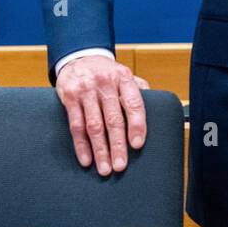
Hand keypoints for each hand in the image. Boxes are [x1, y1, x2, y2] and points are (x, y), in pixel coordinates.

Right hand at [55, 57, 149, 175]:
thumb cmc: (107, 73)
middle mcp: (105, 83)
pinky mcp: (70, 97)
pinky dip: (81, 145)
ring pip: (94, 125)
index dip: (137, 125)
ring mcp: (86, 90)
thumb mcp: (125, 74)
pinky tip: (86, 160)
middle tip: (121, 166)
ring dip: (100, 150)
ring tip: (105, 169)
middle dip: (118, 145)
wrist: (79, 57)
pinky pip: (75, 125)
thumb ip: (140, 90)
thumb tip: (158, 109)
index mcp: (124, 78)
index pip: (134, 103)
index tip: (138, 145)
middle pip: (113, 119)